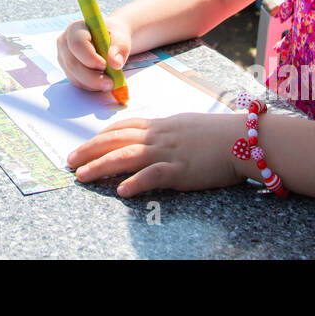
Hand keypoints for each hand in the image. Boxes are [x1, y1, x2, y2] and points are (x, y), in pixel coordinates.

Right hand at [56, 15, 131, 92]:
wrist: (110, 42)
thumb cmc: (113, 36)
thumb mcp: (121, 37)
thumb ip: (120, 47)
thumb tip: (115, 63)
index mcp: (76, 29)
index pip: (77, 43)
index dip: (89, 57)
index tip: (105, 65)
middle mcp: (65, 43)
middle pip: (72, 63)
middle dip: (92, 77)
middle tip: (110, 83)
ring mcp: (64, 58)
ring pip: (75, 77)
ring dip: (94, 83)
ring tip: (111, 82)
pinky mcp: (68, 71)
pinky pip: (78, 83)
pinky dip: (92, 86)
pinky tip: (103, 81)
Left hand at [66, 112, 244, 196]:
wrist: (245, 138)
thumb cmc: (220, 134)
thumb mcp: (188, 125)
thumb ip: (169, 131)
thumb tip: (155, 136)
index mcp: (162, 124)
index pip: (124, 125)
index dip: (102, 134)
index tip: (87, 142)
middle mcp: (160, 135)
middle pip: (116, 139)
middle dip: (89, 149)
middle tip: (69, 159)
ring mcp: (168, 152)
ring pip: (126, 156)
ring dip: (99, 165)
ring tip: (81, 175)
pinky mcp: (181, 170)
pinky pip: (153, 176)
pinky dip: (135, 183)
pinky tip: (121, 191)